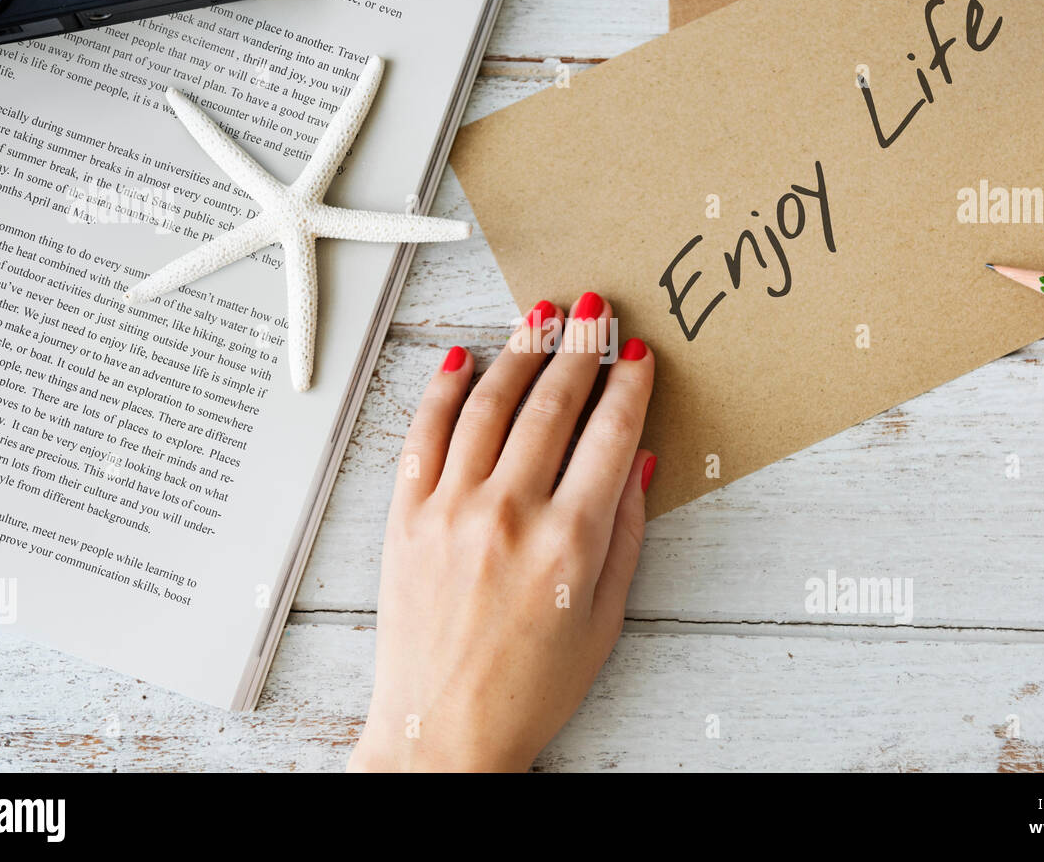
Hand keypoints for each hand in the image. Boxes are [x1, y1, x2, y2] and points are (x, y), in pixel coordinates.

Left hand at [347, 292, 655, 771]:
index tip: (638, 354)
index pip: (609, 434)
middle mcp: (509, 512)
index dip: (629, 385)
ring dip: (519, 351)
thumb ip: (625, 531)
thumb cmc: (531, 686)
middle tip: (595, 312)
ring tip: (540, 317)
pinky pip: (423, 434)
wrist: (444, 730)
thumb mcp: (604, 616)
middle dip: (580, 348)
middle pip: (552, 404)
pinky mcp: (405, 517)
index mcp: (569, 540)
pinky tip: (463, 360)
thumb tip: (638, 456)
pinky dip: (442, 389)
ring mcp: (450, 510)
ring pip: (488, 404)